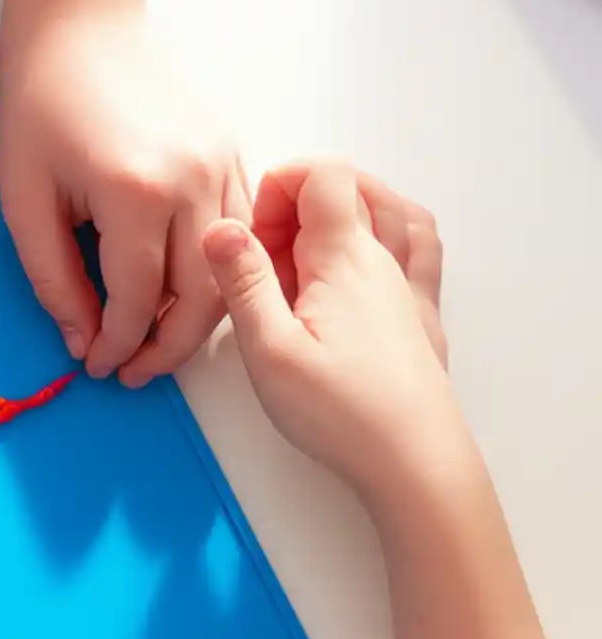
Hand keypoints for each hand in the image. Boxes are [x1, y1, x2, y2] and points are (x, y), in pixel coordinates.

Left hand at [0, 0, 250, 387]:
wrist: (81, 26)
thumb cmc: (40, 103)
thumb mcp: (23, 198)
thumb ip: (54, 279)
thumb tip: (83, 339)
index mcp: (136, 193)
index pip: (136, 302)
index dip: (116, 346)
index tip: (97, 367)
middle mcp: (194, 183)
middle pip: (200, 300)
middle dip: (166, 350)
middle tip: (133, 374)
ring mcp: (223, 165)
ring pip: (229, 272)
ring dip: (196, 319)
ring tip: (154, 342)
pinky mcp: (233, 153)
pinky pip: (237, 233)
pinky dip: (215, 272)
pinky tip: (179, 289)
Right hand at [203, 161, 454, 490]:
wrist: (415, 462)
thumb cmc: (339, 412)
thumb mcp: (270, 349)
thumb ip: (243, 282)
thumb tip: (217, 225)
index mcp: (344, 258)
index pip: (322, 176)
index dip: (279, 186)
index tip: (252, 237)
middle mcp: (383, 259)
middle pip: (345, 191)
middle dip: (294, 208)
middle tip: (263, 262)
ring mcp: (408, 284)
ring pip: (384, 209)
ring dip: (340, 213)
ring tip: (304, 249)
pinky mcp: (420, 315)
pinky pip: (419, 243)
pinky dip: (391, 226)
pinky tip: (369, 251)